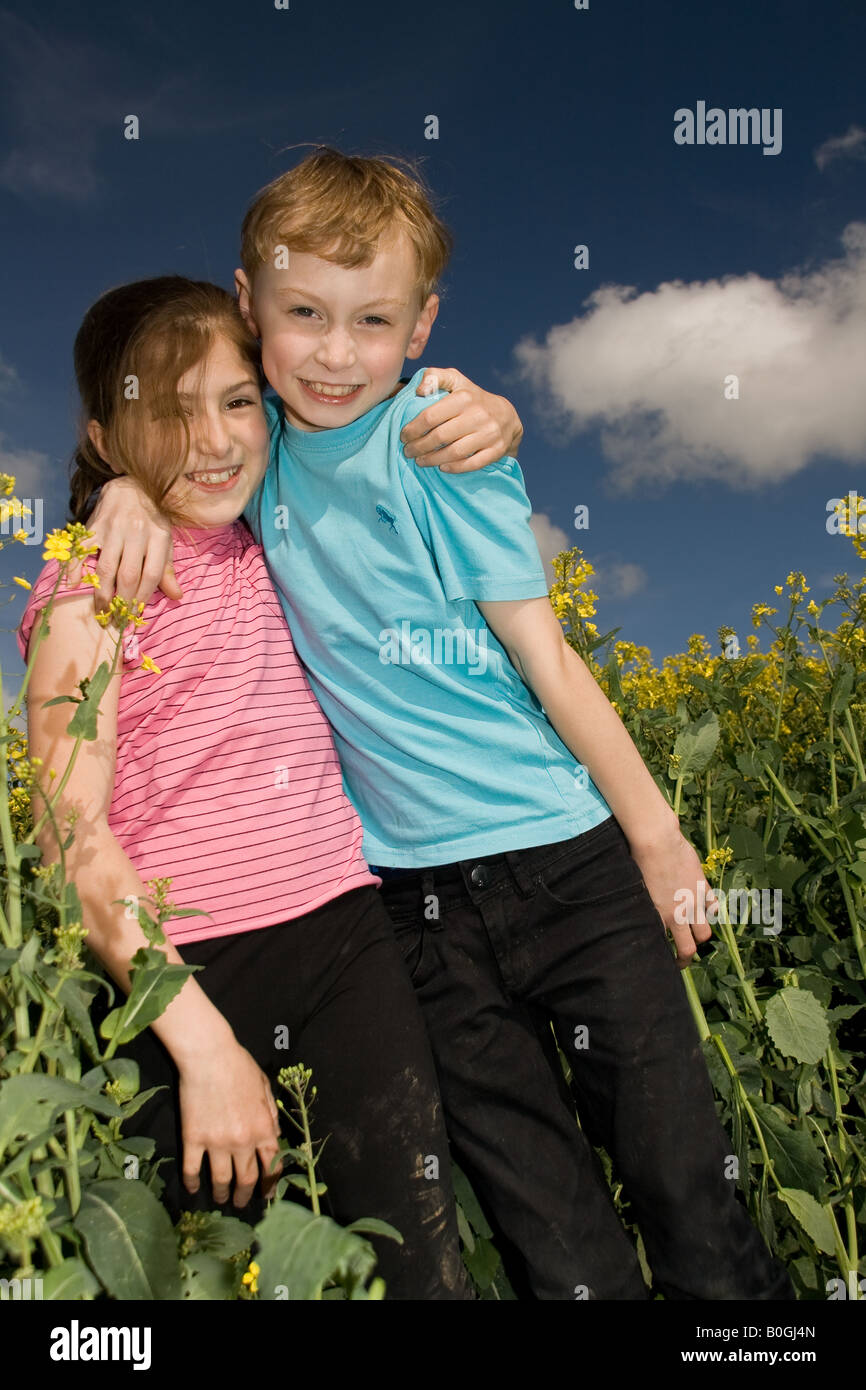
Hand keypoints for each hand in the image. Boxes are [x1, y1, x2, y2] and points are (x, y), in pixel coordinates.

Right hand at [70, 476, 181, 609]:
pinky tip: (75, 584)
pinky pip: (83, 549)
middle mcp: (136, 532)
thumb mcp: (165, 540)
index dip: (144, 597)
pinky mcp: (94, 525)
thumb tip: (176, 596)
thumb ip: (168, 568)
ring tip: (102, 611)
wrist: (132, 485)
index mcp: (158, 536)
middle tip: (117, 619)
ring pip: (107, 567)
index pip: (152, 574)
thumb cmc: (152, 518)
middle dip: (123, 601)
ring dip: (103, 593)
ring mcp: (113, 528)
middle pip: (129, 575)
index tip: (136, 614)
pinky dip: (76, 567)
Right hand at [178, 1041, 282, 1208]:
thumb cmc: (239, 1066)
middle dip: (245, 1195)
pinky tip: (192, 1189)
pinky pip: (192, 1168)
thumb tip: (275, 1136)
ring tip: (220, 1199)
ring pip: (221, 1179)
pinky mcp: (193, 1139)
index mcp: (263, 1128)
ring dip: (222, 1194)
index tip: (267, 1194)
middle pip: (247, 1178)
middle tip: (241, 1203)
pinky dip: (192, 1182)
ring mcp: (216, 1142)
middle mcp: (242, 1141)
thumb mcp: (264, 1087)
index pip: (272, 1165)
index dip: (271, 1184)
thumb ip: (271, 1114)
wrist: (209, 1056)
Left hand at [402, 367, 523, 471]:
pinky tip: (442, 467)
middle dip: (419, 447)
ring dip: (432, 460)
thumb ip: (434, 376)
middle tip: (408, 451)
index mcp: (464, 397)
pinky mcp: (496, 450)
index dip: (413, 429)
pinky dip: (454, 468)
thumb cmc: (471, 397)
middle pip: (440, 436)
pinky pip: (472, 464)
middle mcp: (478, 415)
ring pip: (454, 452)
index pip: (430, 416)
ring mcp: (489, 434)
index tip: (404, 436)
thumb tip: (419, 391)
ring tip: (420, 461)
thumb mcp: (454, 380)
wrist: (505, 415)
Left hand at [630, 826, 718, 969]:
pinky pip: (714, 907)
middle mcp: (678, 915)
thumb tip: (648, 917)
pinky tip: (705, 912)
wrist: (656, 842)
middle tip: (682, 960)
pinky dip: (711, 912)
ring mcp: (693, 902)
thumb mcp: (638, 891)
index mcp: (658, 917)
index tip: (666, 961)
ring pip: (705, 933)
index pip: (665, 947)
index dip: (667, 958)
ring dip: (700, 937)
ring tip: (694, 935)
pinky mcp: (703, 887)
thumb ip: (646, 908)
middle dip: (686, 958)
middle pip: (689, 948)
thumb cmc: (639, 862)